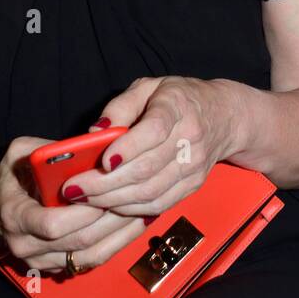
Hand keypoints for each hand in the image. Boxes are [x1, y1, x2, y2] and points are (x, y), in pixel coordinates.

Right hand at [0, 136, 145, 273]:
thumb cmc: (11, 179)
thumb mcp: (18, 153)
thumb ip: (46, 149)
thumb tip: (85, 147)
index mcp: (14, 215)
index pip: (51, 224)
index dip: (82, 212)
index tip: (106, 194)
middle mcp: (26, 244)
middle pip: (78, 240)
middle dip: (111, 219)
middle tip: (136, 199)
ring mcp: (42, 261)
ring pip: (90, 254)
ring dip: (120, 234)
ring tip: (142, 211)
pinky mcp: (57, 267)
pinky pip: (91, 261)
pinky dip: (116, 244)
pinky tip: (133, 225)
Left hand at [63, 76, 241, 216]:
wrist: (224, 117)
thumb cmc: (178, 99)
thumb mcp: (148, 88)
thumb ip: (120, 106)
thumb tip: (95, 132)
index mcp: (177, 107)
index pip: (154, 131)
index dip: (127, 149)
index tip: (102, 161)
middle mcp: (189, 139)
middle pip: (146, 169)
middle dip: (105, 184)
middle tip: (74, 188)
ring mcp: (193, 167)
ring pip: (150, 192)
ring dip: (112, 200)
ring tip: (84, 199)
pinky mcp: (192, 186)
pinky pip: (158, 204)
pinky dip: (130, 209)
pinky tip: (109, 205)